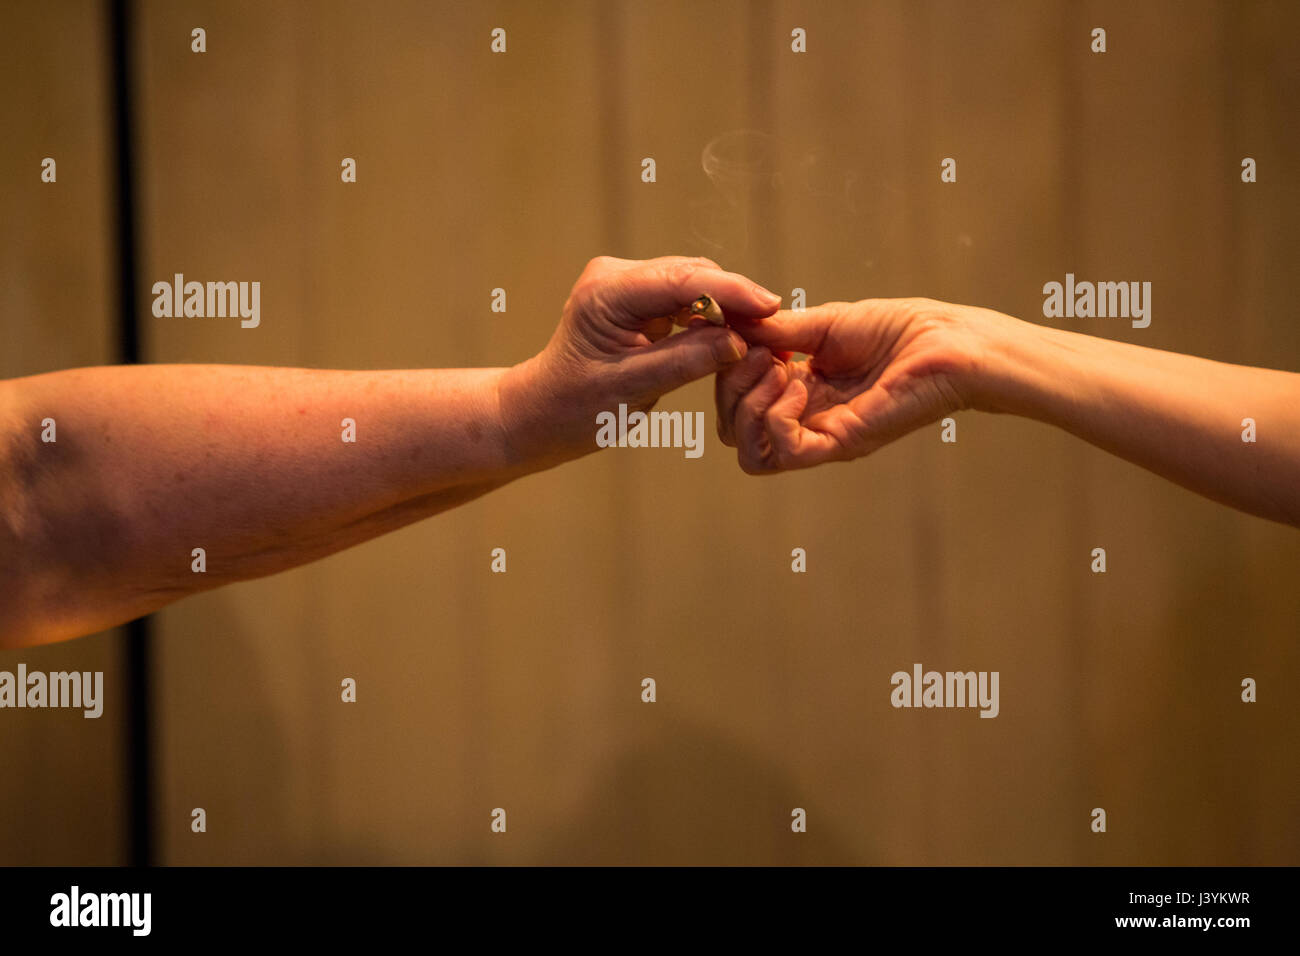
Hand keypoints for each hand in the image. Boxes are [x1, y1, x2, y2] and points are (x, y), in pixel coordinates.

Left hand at [501, 255, 781, 463]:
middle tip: (776, 330)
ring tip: (763, 336)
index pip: (682, 280)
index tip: (771, 306)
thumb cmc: (574, 408)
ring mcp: (628, 285)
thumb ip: (685, 362)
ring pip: (695, 285)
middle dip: (736, 299)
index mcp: (607, 292)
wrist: (542, 415)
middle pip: (693, 275)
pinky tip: (736, 338)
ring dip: (728, 309)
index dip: (732, 291)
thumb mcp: (631, 390)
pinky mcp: (639, 300)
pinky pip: (687, 300)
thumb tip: (739, 341)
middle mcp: (616, 277)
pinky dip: (712, 317)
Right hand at [717, 298, 1000, 472]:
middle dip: (730, 387)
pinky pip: (783, 451)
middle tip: (760, 353)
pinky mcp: (839, 443)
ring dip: (748, 406)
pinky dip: (776, 417)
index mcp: (799, 392)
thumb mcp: (823, 323)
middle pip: (732, 430)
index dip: (729, 370)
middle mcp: (804, 420)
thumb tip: (728, 323)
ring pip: (749, 452)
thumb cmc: (899, 330)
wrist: (947, 343)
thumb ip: (775, 331)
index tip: (745, 335)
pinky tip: (799, 386)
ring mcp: (820, 435)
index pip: (735, 402)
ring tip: (778, 370)